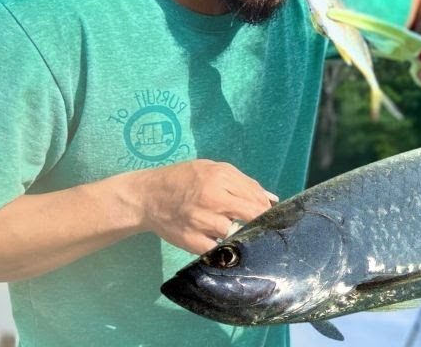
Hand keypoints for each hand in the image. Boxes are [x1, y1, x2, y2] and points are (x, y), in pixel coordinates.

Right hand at [130, 159, 277, 253]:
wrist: (147, 196)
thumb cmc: (184, 179)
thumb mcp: (213, 169)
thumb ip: (244, 183)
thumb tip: (272, 199)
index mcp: (220, 179)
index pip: (256, 199)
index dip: (268, 210)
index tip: (272, 216)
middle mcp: (212, 200)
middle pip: (251, 216)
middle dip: (260, 223)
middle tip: (261, 227)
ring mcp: (201, 222)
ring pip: (235, 234)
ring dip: (240, 235)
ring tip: (236, 231)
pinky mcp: (192, 241)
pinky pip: (218, 251)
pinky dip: (224, 249)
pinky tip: (222, 243)